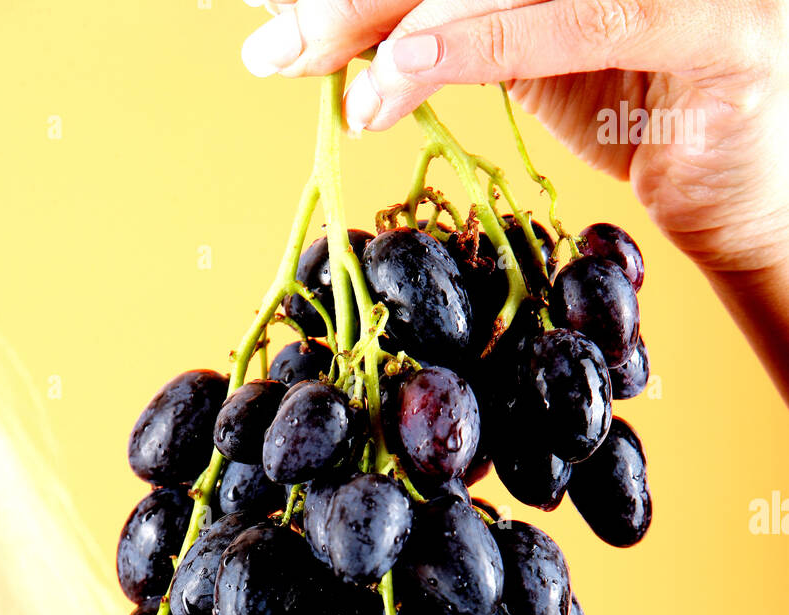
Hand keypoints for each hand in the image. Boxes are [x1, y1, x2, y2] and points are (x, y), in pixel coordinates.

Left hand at [241, 0, 788, 276]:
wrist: (751, 195)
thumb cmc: (645, 118)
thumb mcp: (535, 58)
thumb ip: (451, 27)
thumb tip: (328, 28)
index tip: (280, 7)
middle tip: (275, 41)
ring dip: (393, 14)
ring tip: (314, 61)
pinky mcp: (712, 22)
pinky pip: (575, 21)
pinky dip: (477, 40)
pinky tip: (398, 71)